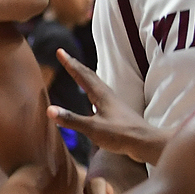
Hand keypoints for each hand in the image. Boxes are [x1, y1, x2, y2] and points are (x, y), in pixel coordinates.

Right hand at [47, 49, 170, 164]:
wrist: (145, 142)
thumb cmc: (120, 134)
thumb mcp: (92, 128)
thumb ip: (71, 119)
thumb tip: (49, 110)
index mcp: (101, 95)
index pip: (82, 75)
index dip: (70, 63)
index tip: (60, 51)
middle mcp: (107, 95)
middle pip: (89, 75)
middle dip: (75, 65)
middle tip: (64, 56)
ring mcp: (113, 102)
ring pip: (96, 82)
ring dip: (84, 74)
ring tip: (76, 70)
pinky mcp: (116, 110)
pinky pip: (100, 92)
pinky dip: (91, 86)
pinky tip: (92, 94)